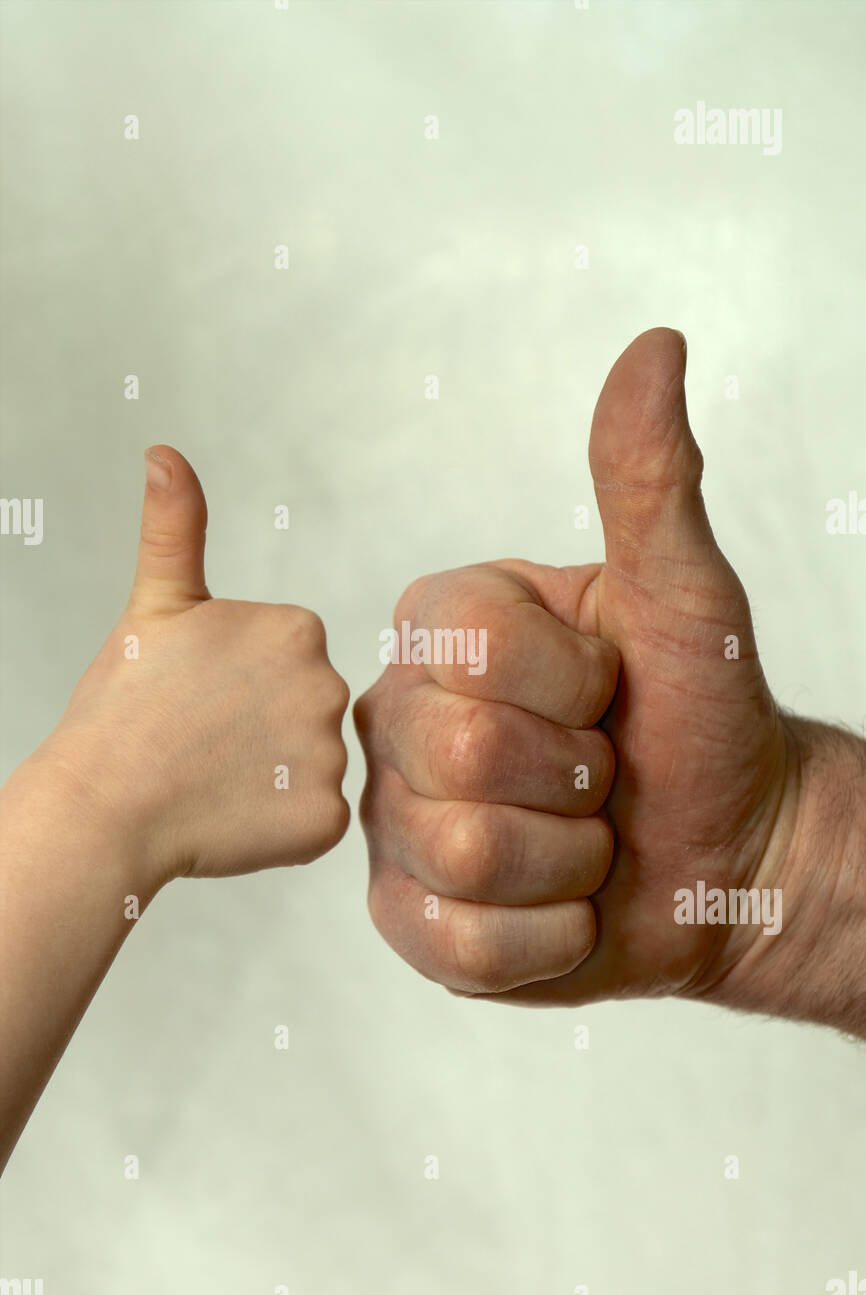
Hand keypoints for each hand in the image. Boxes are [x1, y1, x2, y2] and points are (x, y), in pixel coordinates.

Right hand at [33, 445, 349, 887]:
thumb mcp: (154, 605)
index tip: (197, 699)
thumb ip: (175, 527)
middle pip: (303, 711)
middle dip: (260, 727)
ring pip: (309, 765)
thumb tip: (164, 452)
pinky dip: (280, 827)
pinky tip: (231, 817)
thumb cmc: (122, 707)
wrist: (101, 807)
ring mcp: (330, 757)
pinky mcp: (325, 819)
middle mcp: (329, 685)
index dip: (237, 684)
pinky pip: (315, 819)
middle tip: (199, 742)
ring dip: (270, 777)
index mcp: (298, 627)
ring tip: (210, 780)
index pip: (286, 661)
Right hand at [354, 330, 860, 1024]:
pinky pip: (458, 945)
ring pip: (460, 855)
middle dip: (573, 779)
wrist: (732, 852)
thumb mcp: (686, 596)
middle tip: (602, 774)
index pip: (468, 649)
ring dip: (567, 860)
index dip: (569, 683)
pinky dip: (544, 937)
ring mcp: (398, 826)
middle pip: (457, 756)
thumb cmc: (705, 718)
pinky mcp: (412, 921)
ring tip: (587, 839)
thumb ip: (649, 480)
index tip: (607, 690)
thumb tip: (655, 347)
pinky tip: (566, 901)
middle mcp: (401, 722)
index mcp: (444, 631)